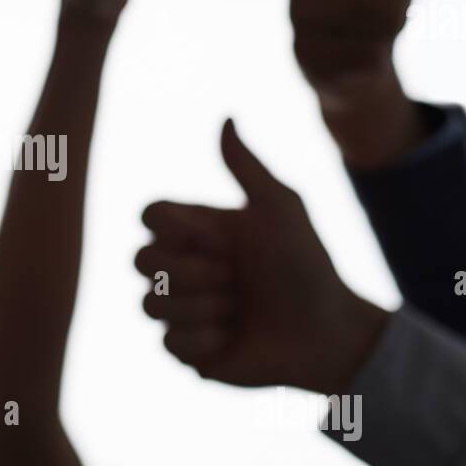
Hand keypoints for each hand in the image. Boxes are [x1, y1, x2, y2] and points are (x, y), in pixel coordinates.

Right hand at [135, 120, 387, 394]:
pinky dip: (207, 338)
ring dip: (202, 306)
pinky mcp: (187, 349)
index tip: (216, 235)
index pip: (148, 216)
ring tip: (238, 308)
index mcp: (197, 231)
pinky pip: (168, 343)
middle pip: (139, 261)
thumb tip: (226, 116)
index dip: (174, 228)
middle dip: (190, 271)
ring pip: (150, 305)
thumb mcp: (280, 208)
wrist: (327, 331)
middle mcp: (182, 268)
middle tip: (233, 276)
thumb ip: (247, 166)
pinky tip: (234, 336)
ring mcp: (181, 310)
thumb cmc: (307, 265)